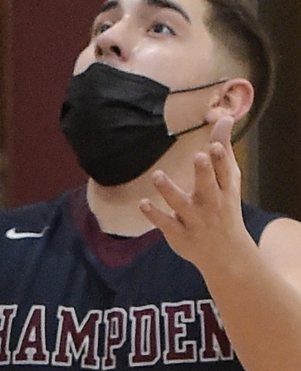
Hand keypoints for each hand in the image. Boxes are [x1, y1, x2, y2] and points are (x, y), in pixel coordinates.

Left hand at [139, 115, 252, 269]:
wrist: (226, 254)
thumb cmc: (225, 207)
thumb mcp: (228, 180)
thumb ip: (223, 148)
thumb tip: (225, 116)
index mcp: (225, 189)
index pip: (224, 172)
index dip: (221, 159)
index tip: (214, 145)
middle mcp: (211, 204)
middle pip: (207, 186)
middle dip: (204, 172)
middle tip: (198, 156)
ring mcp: (194, 220)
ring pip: (181, 204)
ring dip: (169, 190)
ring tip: (157, 175)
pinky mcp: (178, 233)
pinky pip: (165, 223)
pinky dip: (154, 214)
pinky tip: (142, 203)